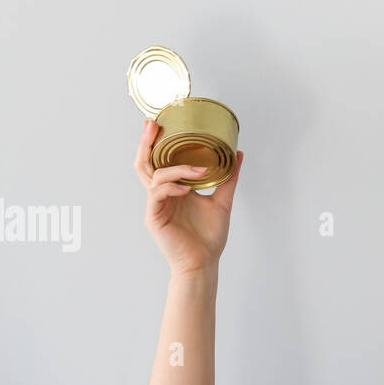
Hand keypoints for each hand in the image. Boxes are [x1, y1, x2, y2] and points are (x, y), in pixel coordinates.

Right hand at [134, 120, 242, 276]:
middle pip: (145, 164)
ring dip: (177, 169)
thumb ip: (228, 178)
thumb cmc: (209, 235)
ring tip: (199, 170)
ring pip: (153, 176)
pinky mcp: (154, 218)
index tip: (158, 123)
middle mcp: (161, 194)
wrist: (205, 262)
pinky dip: (172, 187)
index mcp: (173, 189)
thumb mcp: (222, 200)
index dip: (155, 143)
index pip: (159, 161)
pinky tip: (186, 189)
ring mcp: (156, 205)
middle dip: (146, 143)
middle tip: (153, 125)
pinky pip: (158, 195)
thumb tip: (238, 154)